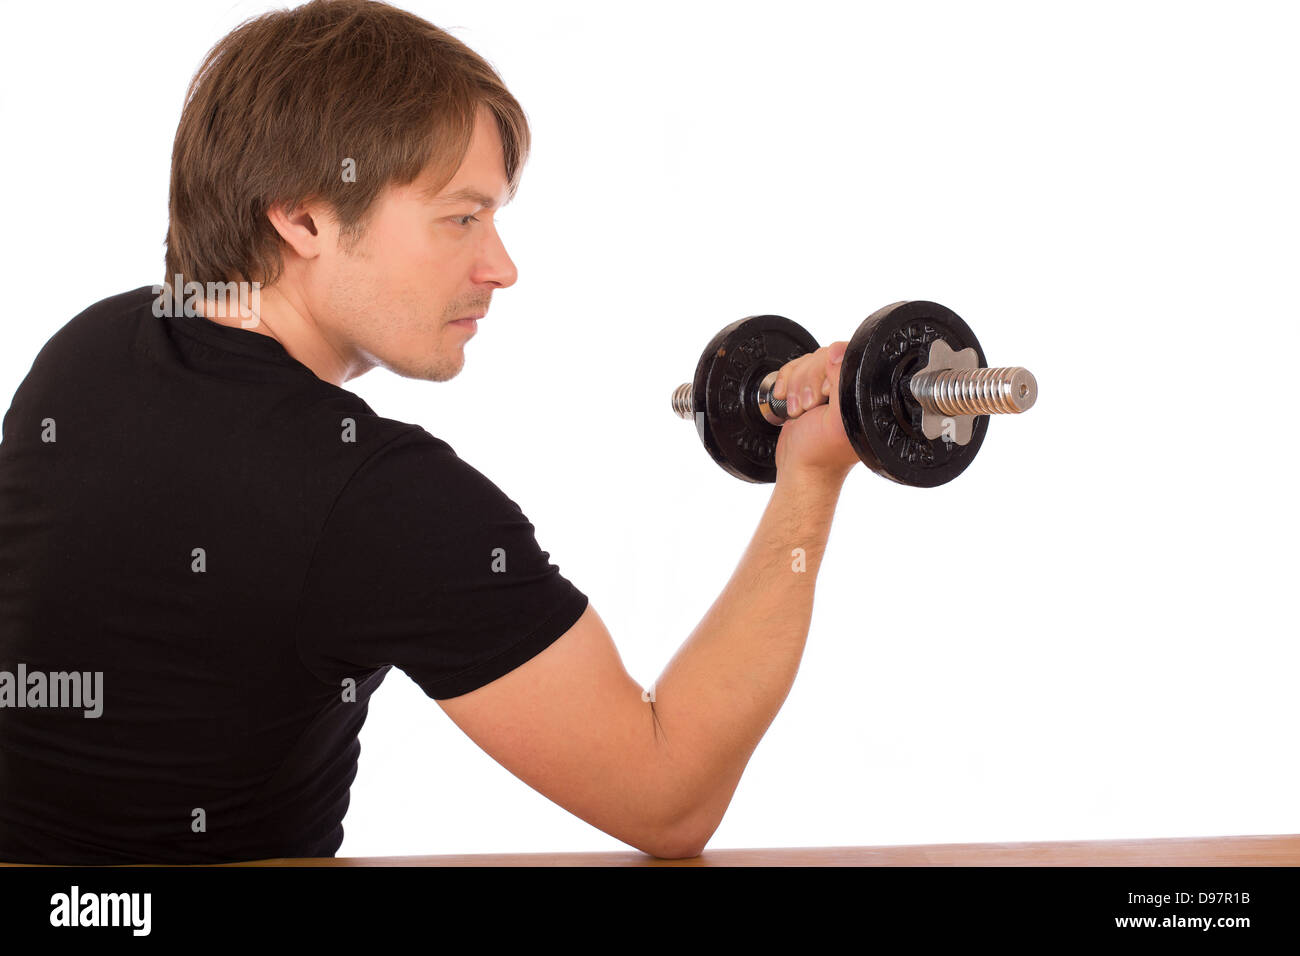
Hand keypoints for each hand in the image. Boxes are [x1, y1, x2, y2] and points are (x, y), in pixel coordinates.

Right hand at [771, 341, 860, 479]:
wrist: (798, 469)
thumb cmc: (819, 453)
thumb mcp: (837, 419)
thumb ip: (842, 382)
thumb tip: (838, 350)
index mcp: (861, 393)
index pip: (844, 357)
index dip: (826, 372)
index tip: (821, 396)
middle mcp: (847, 388)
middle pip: (822, 357)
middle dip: (806, 383)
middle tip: (808, 408)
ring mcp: (827, 389)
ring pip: (806, 362)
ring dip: (795, 386)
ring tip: (798, 411)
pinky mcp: (807, 391)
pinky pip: (793, 370)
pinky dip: (785, 384)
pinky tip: (788, 404)